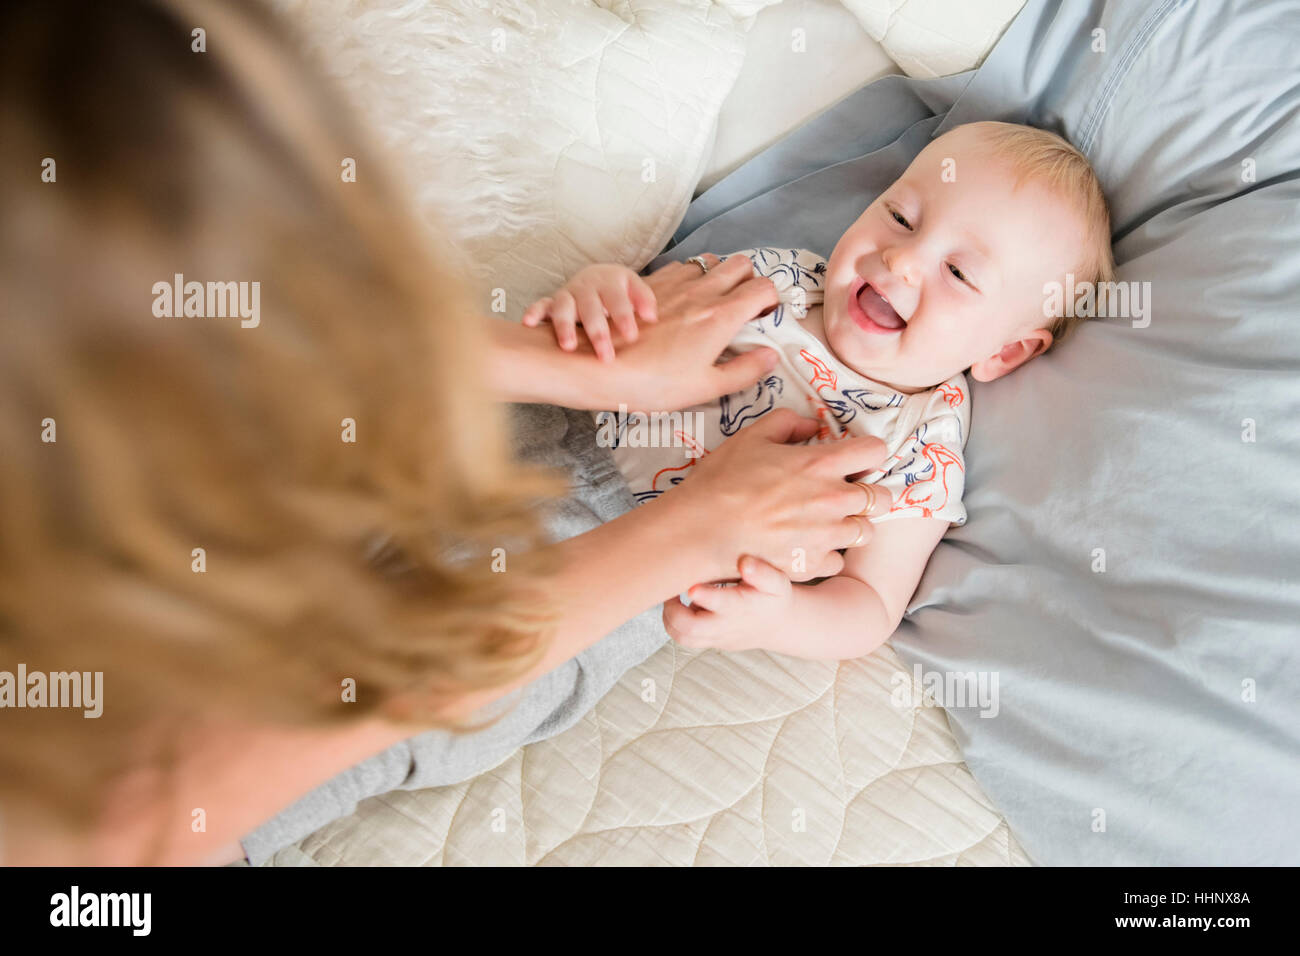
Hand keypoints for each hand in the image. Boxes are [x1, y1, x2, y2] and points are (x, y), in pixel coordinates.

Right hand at [521, 264, 656, 361]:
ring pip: (563, 307)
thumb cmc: (620, 291)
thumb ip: (644, 300)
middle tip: (605, 356)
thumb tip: (651, 317)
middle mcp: (587, 287)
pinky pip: (541, 305)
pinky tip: (528, 323)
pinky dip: (534, 312)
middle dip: (597, 332)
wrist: (598, 276)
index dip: (623, 317)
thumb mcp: (634, 288)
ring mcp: (568, 294)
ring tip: (569, 347)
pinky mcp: (552, 302)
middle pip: (590, 308)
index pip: (617, 299)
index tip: (630, 336)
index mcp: (610, 282)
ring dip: (565, 327)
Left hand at [582, 252, 783, 411]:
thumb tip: (771, 357)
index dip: (772, 300)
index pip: (764, 288)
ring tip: (716, 300)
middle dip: (750, 280)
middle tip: (745, 305)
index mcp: (721, 317)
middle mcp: (702, 292)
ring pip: (711, 260)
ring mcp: (676, 284)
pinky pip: (682, 266)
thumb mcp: (706, 387)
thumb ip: (745, 371)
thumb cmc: (653, 384)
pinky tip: (685, 298)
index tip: (766, 317)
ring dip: (721, 274)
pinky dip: (692, 275)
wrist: (601, 367)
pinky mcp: (652, 283)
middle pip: (741, 264)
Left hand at [663, 555, 792, 651]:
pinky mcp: (708, 641)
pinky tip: (678, 605)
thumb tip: (745, 563)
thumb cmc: (773, 598)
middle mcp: (725, 625)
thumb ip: (762, 572)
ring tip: (670, 597)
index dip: (705, 596)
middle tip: (670, 589)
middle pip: (692, 628)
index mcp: (741, 607)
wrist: (776, 626)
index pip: (721, 604)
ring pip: (684, 637)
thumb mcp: (776, 582)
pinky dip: (674, 623)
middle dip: (673, 611)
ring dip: (669, 619)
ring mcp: (715, 636)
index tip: (691, 587)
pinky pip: (685, 639)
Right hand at [667, 407, 893, 581]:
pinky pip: (838, 560)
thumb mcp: (750, 437)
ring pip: (866, 531)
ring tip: (826, 521)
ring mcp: (825, 536)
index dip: (868, 452)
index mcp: (821, 463)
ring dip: (851, 524)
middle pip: (882, 497)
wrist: (700, 531)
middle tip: (844, 492)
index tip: (854, 458)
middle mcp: (832, 500)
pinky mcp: (811, 565)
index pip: (876, 451)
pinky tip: (807, 544)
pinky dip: (828, 553)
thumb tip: (811, 426)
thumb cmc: (722, 481)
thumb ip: (787, 423)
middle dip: (869, 493)